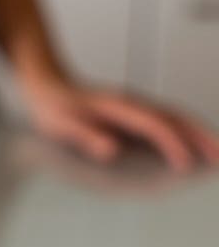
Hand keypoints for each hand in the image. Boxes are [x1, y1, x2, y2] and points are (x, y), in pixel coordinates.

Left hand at [26, 80, 218, 171]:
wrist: (45, 82)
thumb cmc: (52, 105)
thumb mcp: (61, 123)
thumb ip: (85, 136)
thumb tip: (111, 150)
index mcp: (117, 106)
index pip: (153, 125)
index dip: (171, 144)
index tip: (185, 164)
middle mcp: (131, 104)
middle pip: (175, 118)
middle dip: (201, 137)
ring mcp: (135, 107)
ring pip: (175, 118)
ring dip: (199, 134)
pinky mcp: (133, 113)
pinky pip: (167, 122)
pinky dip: (186, 132)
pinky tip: (192, 147)